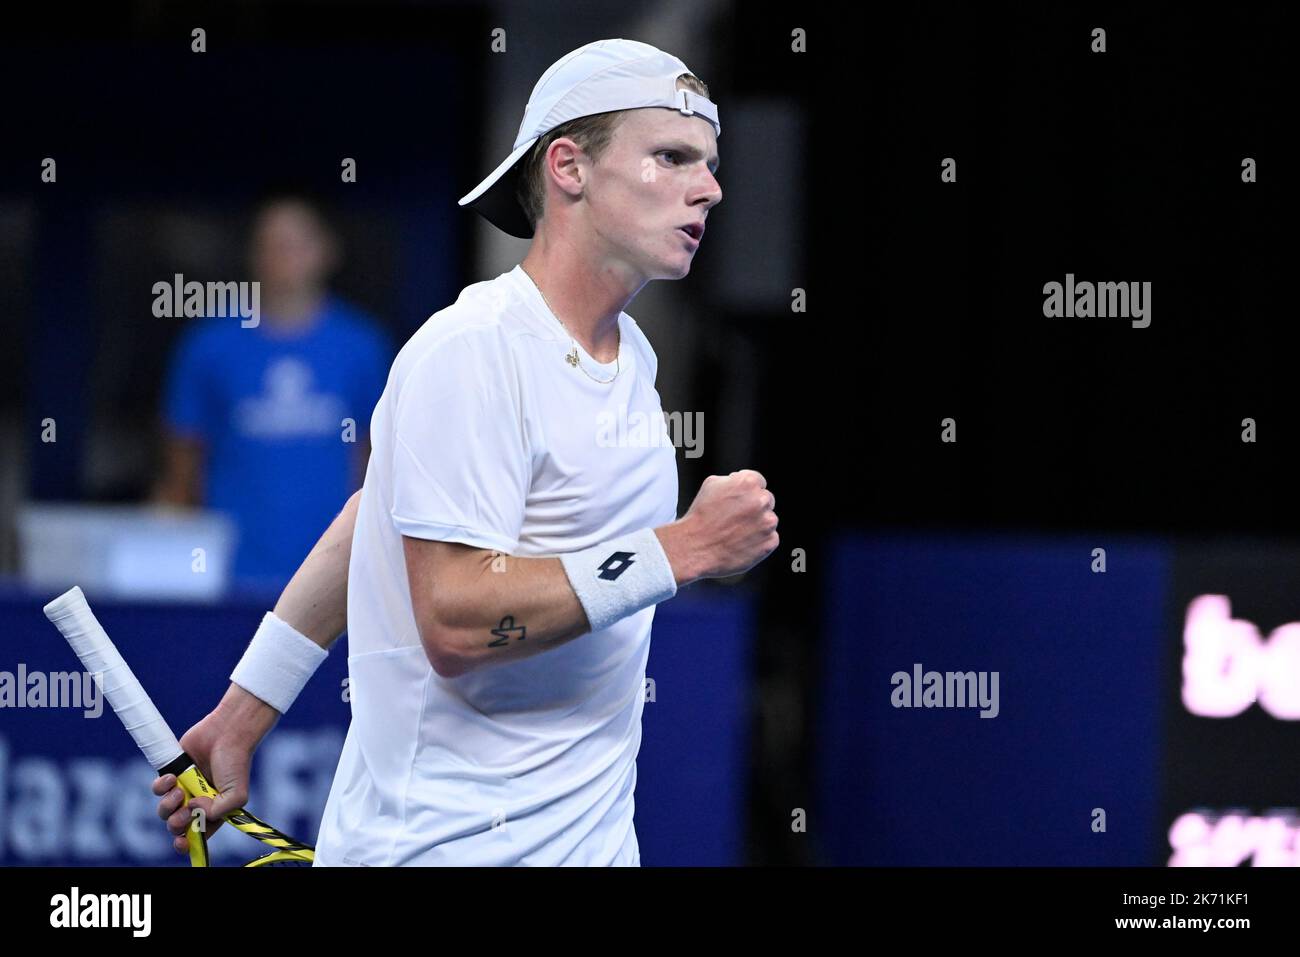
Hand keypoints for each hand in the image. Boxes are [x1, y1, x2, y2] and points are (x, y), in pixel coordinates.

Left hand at [152, 683, 278, 853]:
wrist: (227, 732)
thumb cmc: (236, 762)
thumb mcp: (237, 794)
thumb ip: (219, 813)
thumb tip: (195, 813)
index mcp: (213, 812)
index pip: (196, 836)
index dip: (186, 844)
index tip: (182, 842)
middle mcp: (196, 803)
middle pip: (176, 826)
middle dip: (176, 824)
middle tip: (184, 812)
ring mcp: (183, 788)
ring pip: (163, 810)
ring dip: (167, 806)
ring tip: (179, 791)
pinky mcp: (172, 773)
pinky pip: (157, 790)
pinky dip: (161, 787)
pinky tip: (172, 776)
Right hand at [661, 469, 778, 583]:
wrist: (696, 547)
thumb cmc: (700, 517)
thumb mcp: (710, 485)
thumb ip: (731, 480)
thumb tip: (738, 480)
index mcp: (748, 483)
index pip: (758, 481)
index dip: (748, 491)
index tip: (741, 499)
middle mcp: (761, 501)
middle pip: (766, 499)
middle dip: (754, 507)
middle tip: (737, 517)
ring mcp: (767, 522)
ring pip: (769, 519)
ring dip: (758, 524)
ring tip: (737, 531)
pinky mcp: (769, 542)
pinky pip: (771, 538)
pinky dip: (760, 541)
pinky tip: (742, 542)